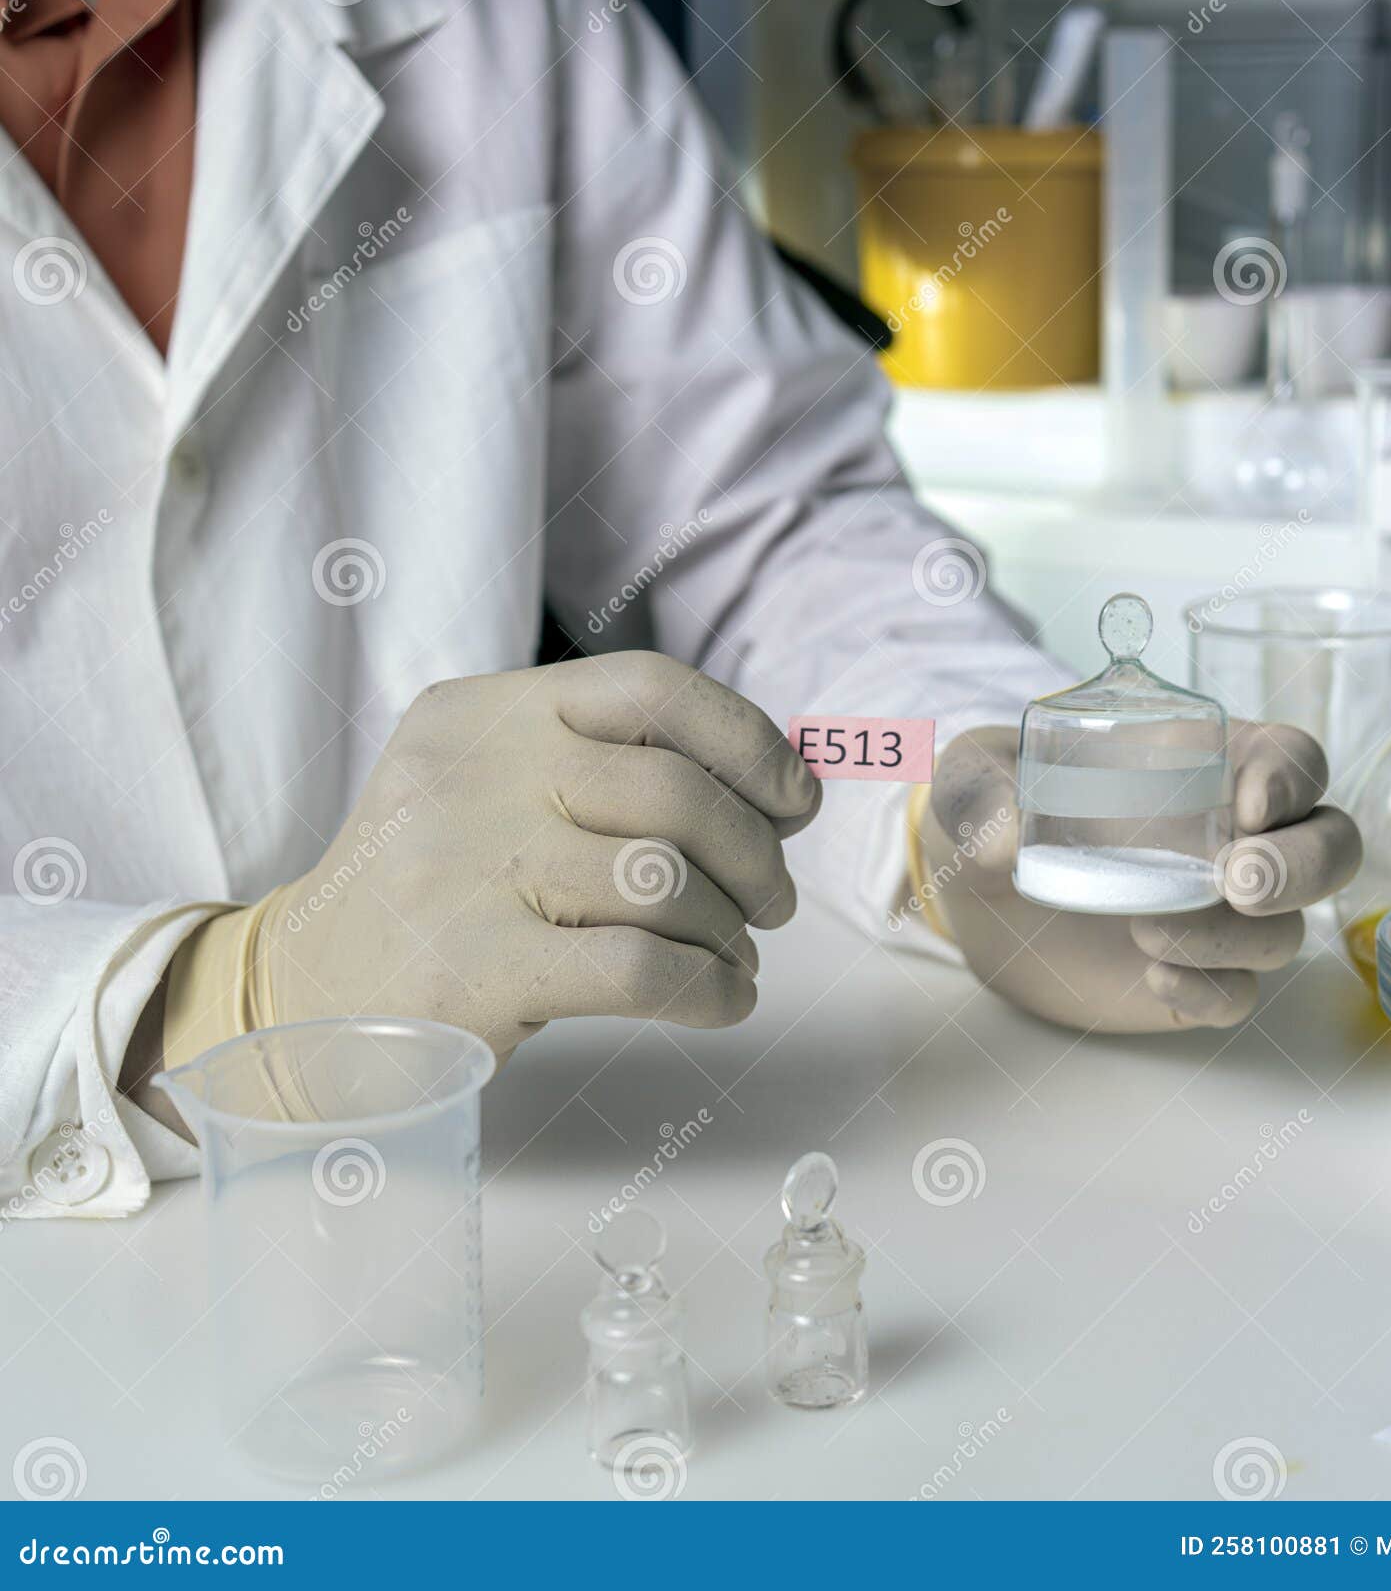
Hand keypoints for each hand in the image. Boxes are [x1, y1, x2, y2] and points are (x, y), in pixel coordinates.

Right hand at [263, 652, 819, 1061]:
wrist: (297, 998)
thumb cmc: (431, 894)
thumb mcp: (486, 788)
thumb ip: (603, 767)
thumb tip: (777, 788)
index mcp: (485, 711)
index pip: (652, 686)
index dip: (751, 741)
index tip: (795, 799)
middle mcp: (474, 773)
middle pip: (678, 792)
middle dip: (758, 855)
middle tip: (773, 903)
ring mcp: (467, 868)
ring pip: (668, 883)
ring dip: (730, 930)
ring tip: (732, 955)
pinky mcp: (474, 967)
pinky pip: (643, 969)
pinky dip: (710, 990)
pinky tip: (720, 1001)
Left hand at [919, 722, 1360, 1030]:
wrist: (976, 896)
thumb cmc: (995, 805)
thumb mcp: (971, 778)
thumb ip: (980, 790)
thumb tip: (1006, 841)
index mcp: (1203, 763)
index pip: (1293, 759)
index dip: (1291, 777)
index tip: (1249, 803)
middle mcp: (1232, 837)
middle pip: (1331, 847)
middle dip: (1304, 868)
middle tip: (1239, 883)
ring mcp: (1220, 913)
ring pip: (1288, 930)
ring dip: (1234, 936)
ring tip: (1145, 930)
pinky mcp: (1196, 975)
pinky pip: (1239, 993)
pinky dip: (1210, 990)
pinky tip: (1155, 979)